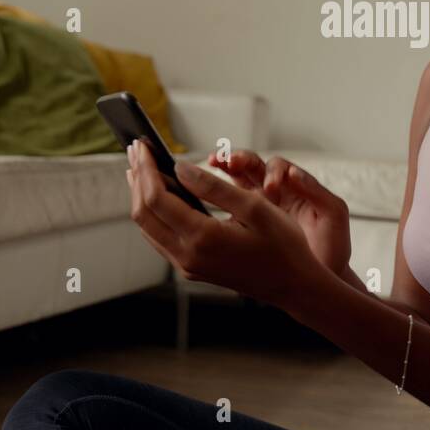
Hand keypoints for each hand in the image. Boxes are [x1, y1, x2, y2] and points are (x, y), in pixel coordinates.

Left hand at [125, 141, 326, 312]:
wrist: (293, 285)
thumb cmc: (282, 244)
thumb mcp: (255, 207)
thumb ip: (214, 187)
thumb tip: (180, 168)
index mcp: (203, 237)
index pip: (157, 198)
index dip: (146, 168)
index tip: (142, 145)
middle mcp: (188, 255)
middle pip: (143, 213)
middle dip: (137, 178)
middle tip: (136, 150)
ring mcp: (187, 265)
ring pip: (147, 227)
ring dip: (141, 196)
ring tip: (140, 168)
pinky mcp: (191, 268)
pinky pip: (159, 238)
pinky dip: (153, 212)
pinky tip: (158, 195)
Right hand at [208, 149, 351, 278]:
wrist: (318, 280)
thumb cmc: (331, 247)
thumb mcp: (333, 215)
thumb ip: (316, 191)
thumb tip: (294, 172)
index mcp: (297, 187)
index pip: (278, 167)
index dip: (271, 172)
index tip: (269, 188)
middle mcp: (276, 192)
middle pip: (253, 166)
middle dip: (240, 160)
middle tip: (230, 162)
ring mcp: (259, 207)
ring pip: (238, 179)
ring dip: (225, 168)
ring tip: (213, 162)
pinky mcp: (245, 224)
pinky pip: (229, 205)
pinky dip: (217, 196)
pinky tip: (206, 194)